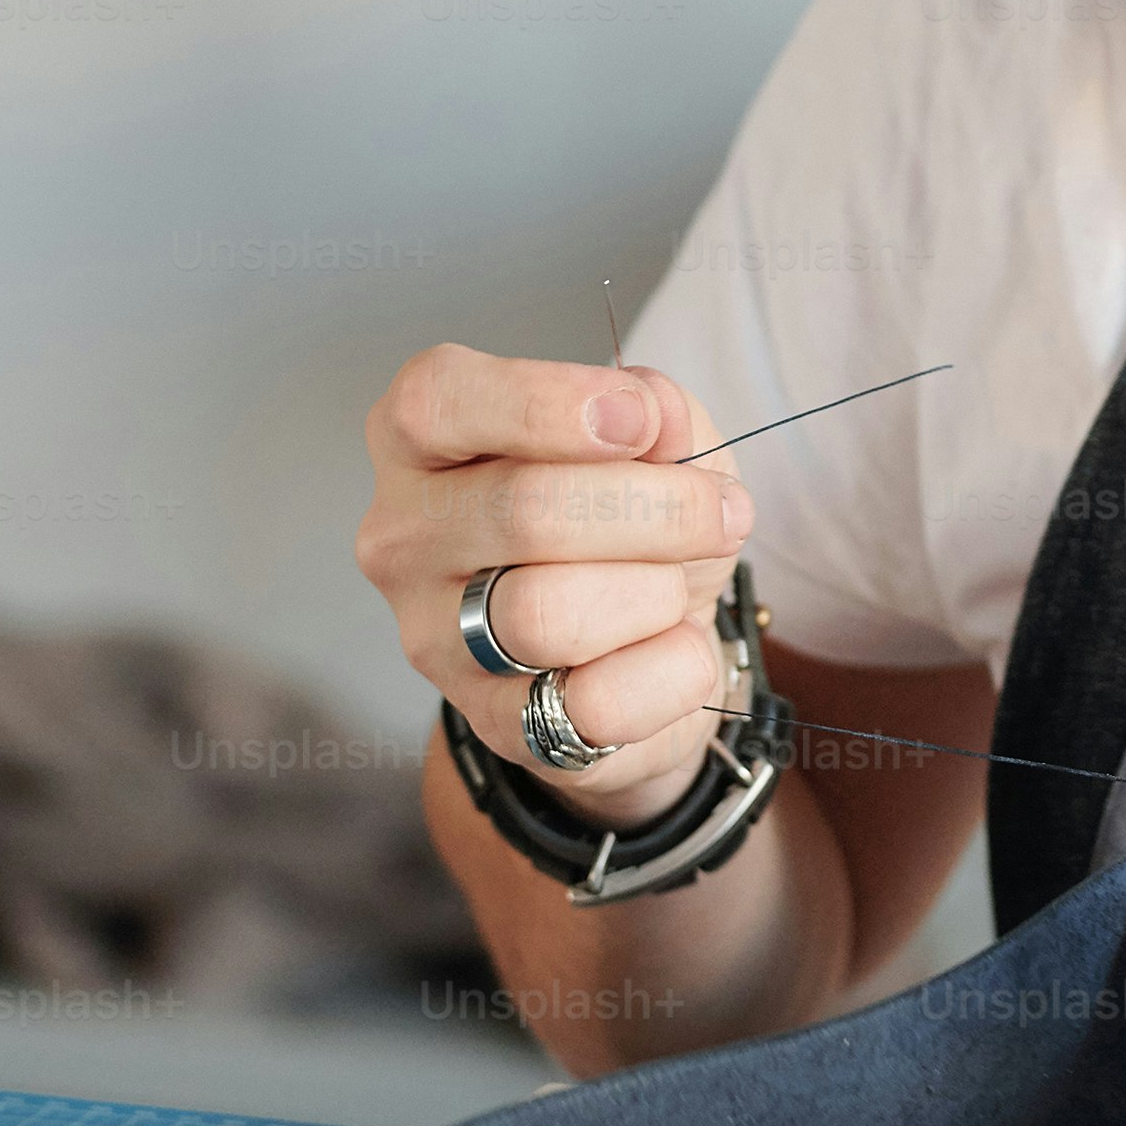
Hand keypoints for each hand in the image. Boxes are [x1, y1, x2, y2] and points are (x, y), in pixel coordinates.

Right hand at [353, 344, 748, 829]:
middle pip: (522, 509)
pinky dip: (670, 669)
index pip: (437, 401)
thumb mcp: (654, 439)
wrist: (646, 645)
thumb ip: (656, 408)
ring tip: (677, 585)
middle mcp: (404, 538)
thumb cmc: (628, 521)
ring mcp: (437, 640)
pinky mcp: (495, 724)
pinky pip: (595, 704)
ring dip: (656, 591)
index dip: (546, 402)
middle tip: (721, 512)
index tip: (638, 420)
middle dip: (654, 508)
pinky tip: (672, 647)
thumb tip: (656, 413)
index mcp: (421, 441)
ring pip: (547, 614)